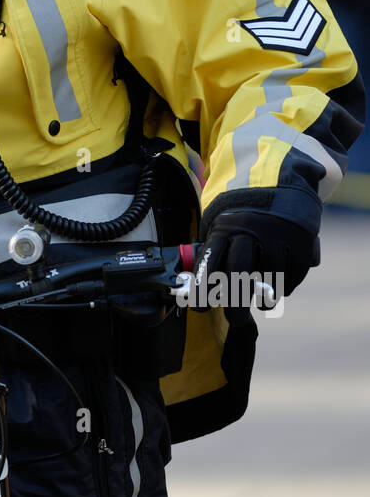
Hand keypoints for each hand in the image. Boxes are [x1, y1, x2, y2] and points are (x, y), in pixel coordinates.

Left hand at [194, 208, 319, 324]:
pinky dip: (288, 285)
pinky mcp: (300, 237)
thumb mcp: (222, 220)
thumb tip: (196, 283)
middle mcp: (248, 230)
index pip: (209, 262)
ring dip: (266, 298)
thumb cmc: (243, 208)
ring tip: (264, 304)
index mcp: (224, 226)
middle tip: (236, 320)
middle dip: (235, 304)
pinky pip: (293, 272)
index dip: (202, 289)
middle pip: (239, 274)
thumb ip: (215, 248)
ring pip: (270, 277)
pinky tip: (282, 287)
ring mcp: (276, 233)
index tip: (198, 308)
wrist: (280, 176)